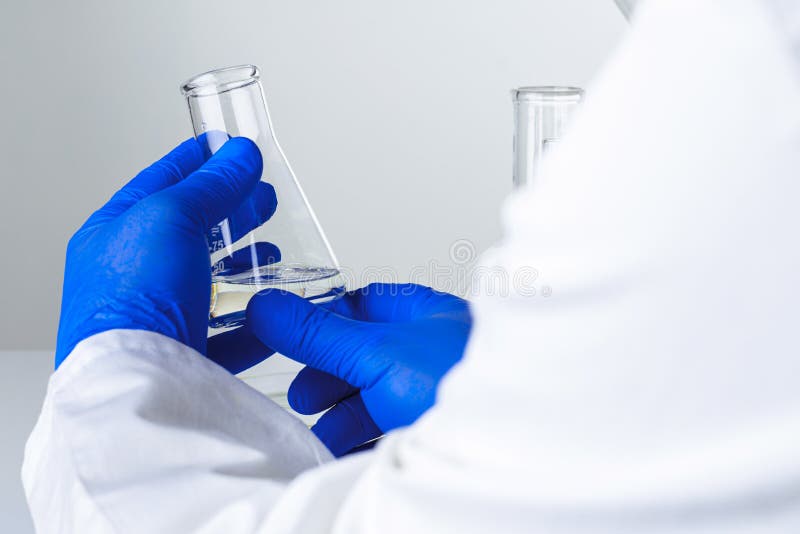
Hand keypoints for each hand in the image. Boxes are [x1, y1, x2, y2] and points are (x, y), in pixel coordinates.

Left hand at [56, 137, 273, 367]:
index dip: (196, 162)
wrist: (138, 383)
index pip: (159, 184)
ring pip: (210, 283)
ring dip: (245, 265)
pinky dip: (254, 318)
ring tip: (275, 252)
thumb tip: (241, 155)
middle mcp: (131, 278)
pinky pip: (227, 332)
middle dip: (231, 212)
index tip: (225, 147)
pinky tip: (274, 306)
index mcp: (113, 235)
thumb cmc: (134, 298)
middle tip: (263, 197)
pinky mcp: (187, 356)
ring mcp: (159, 318)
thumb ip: (210, 184)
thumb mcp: (170, 217)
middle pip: (191, 234)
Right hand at [207, 283, 471, 455]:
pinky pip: (390, 424)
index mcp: (418, 314)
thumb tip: (267, 307)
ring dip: (342, 412)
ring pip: (375, 393)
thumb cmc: (464, 384)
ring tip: (320, 432)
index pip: (358, 308)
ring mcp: (432, 387)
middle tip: (302, 396)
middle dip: (327, 376)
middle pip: (362, 355)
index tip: (286, 342)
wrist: (515, 443)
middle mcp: (427, 346)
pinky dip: (363, 435)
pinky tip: (346, 449)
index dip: (320, 324)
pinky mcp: (434, 424)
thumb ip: (320, 334)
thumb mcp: (378, 354)